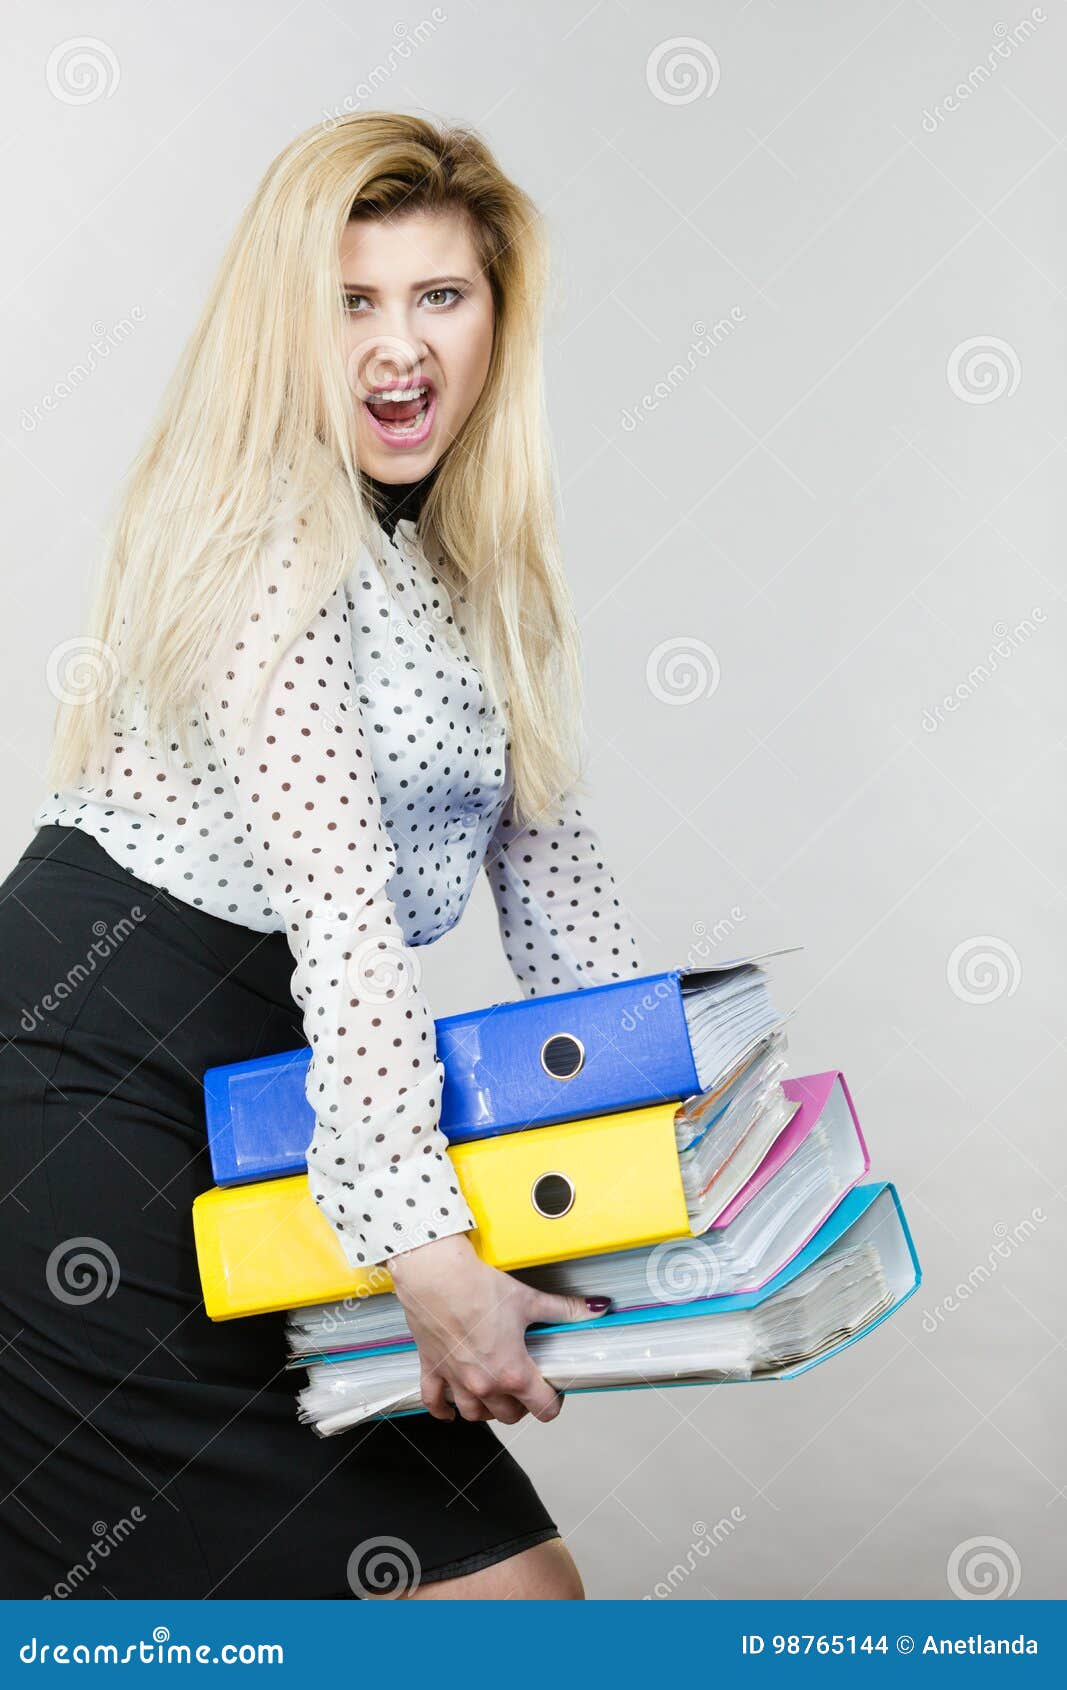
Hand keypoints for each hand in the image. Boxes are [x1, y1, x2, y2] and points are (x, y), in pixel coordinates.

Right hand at [388, 1232, 611, 1424]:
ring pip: (475, 1415)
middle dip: (521, 1405)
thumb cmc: (479, 1288)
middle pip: (509, 1415)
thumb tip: (597, 1307)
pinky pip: (434, 1402)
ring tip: (494, 1396)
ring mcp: (456, 1380)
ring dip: (486, 1410)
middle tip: (526, 1387)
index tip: (554, 1390)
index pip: (543, 1409)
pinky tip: (450, 1410)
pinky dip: (442, 1410)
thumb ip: (564, 1309)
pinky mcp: (432, 1369)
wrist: (436, 1276)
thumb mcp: (529, 1299)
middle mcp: (484, 1384)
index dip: (554, 1402)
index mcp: (512, 1372)